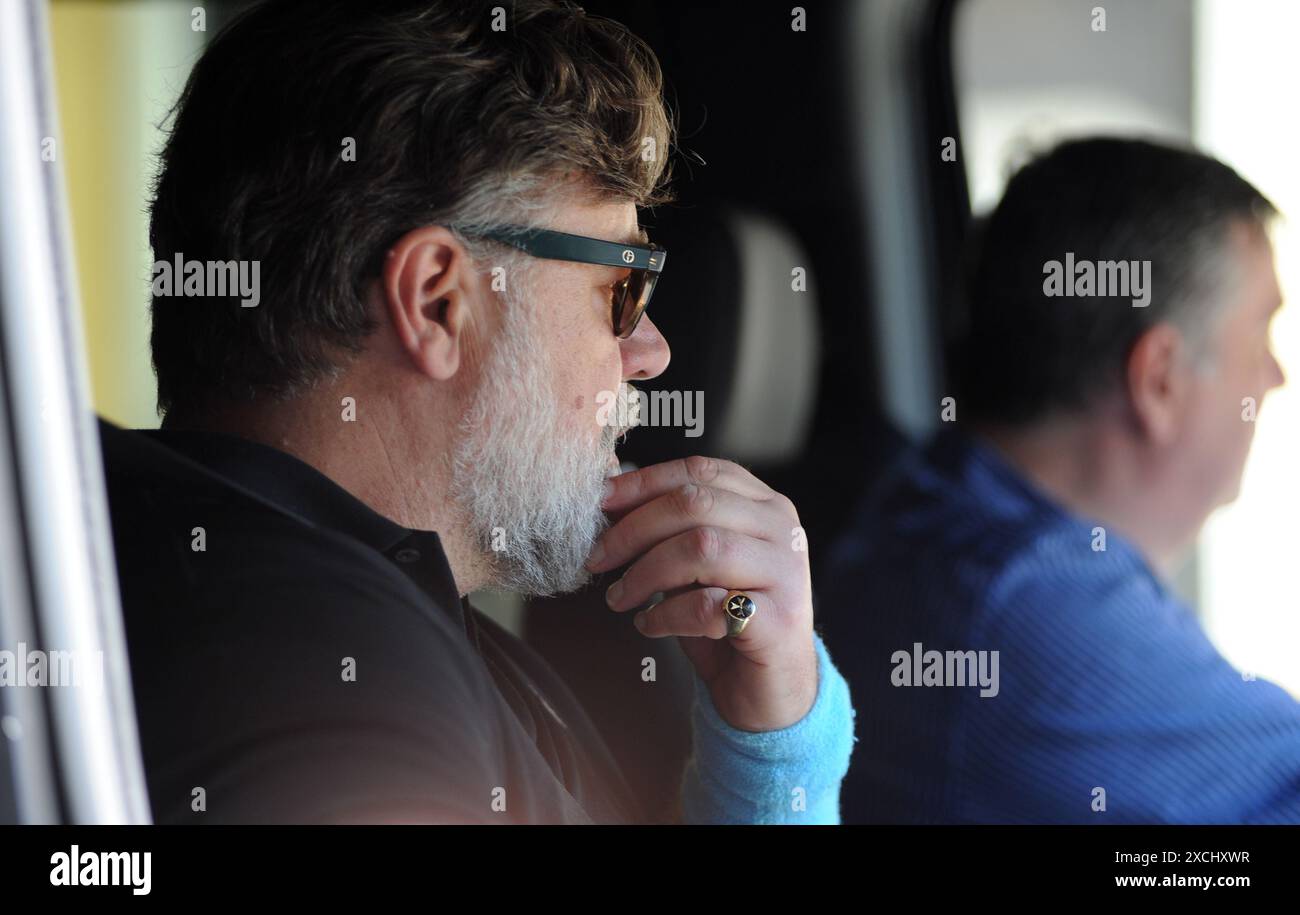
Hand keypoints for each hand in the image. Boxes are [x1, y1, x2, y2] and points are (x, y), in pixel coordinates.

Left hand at [586, 455, 817, 731]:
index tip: (599, 503)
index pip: (700, 471)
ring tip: (620, 598)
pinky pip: (706, 605)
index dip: (643, 483)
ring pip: (702, 546)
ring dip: (645, 573)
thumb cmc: (726, 620)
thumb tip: (608, 500)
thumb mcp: (696, 565)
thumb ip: (669, 530)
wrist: (771, 691)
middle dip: (633, 530)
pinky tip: (649, 625)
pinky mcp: (778, 620)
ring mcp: (786, 573)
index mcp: (764, 505)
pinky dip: (664, 614)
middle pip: (695, 503)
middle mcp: (783, 531)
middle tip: (597, 559)